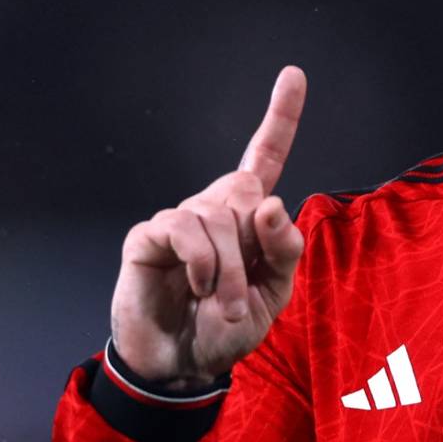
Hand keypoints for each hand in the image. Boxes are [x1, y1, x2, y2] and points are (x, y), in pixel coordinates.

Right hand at [108, 66, 307, 385]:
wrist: (184, 367)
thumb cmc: (228, 328)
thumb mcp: (275, 293)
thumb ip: (284, 249)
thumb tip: (271, 204)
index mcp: (249, 217)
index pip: (266, 156)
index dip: (281, 117)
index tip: (293, 74)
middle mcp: (213, 208)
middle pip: (246, 194)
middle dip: (254, 250)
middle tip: (243, 297)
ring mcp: (179, 219)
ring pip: (218, 217)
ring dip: (230, 271)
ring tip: (222, 305)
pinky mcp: (148, 236)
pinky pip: (184, 228)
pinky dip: (202, 261)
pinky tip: (198, 286)